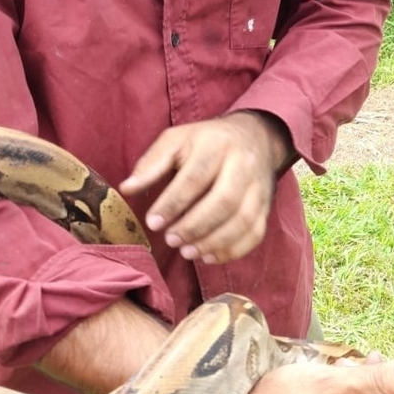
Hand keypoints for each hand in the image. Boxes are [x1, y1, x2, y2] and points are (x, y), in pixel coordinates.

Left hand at [120, 112, 292, 263]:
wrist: (254, 137)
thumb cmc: (205, 142)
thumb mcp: (176, 140)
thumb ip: (151, 164)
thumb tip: (126, 188)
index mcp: (216, 144)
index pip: (195, 177)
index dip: (173, 203)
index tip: (153, 223)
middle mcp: (243, 164)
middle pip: (224, 201)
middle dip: (195, 226)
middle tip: (171, 240)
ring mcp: (260, 187)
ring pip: (243, 220)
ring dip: (213, 242)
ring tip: (187, 252)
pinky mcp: (266, 207)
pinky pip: (256, 233)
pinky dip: (233, 250)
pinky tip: (209, 256)